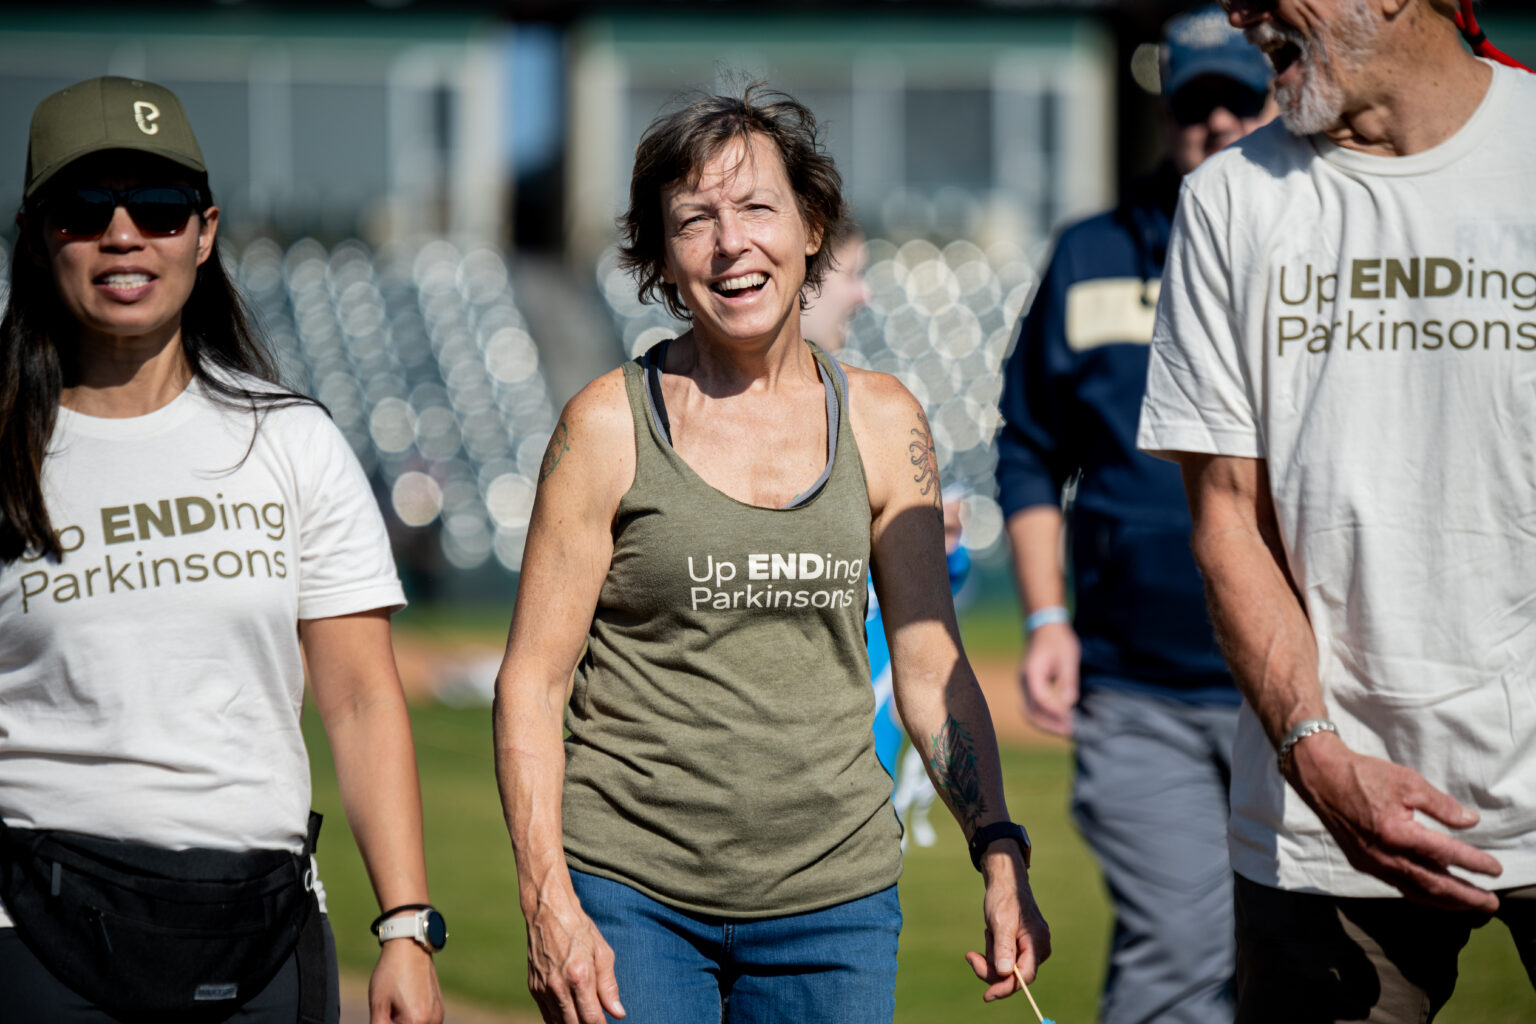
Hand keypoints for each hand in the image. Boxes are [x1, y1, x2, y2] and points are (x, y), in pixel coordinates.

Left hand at [369, 939, 442, 1023]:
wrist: (410, 946)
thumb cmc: (391, 973)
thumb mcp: (378, 1005)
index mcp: (417, 1022)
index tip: (382, 1018)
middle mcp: (433, 1021)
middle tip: (386, 1013)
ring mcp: (438, 1015)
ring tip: (393, 1009)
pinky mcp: (439, 1009)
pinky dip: (413, 1021)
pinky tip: (402, 1007)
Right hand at [526, 890, 624, 1023]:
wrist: (548, 913)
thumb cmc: (580, 930)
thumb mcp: (603, 953)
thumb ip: (609, 986)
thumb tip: (618, 1013)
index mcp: (579, 976)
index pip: (592, 1018)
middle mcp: (558, 986)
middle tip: (597, 1023)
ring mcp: (543, 989)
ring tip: (584, 1019)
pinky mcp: (534, 988)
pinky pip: (546, 1015)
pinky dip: (558, 1021)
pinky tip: (569, 1018)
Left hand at [964, 845, 1050, 1001]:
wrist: (1005, 880)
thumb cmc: (1004, 897)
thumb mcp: (1001, 922)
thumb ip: (1003, 947)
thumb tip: (1004, 974)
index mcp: (1037, 943)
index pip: (1024, 976)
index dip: (1005, 988)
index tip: (986, 995)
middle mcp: (1038, 948)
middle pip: (1013, 975)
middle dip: (990, 967)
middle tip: (971, 956)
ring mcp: (1031, 947)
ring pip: (1006, 967)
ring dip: (991, 954)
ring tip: (988, 931)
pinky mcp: (1022, 945)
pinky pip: (1004, 958)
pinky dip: (993, 949)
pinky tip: (991, 932)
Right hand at [1020, 622, 1078, 735]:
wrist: (1044, 626)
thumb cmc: (1058, 640)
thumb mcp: (1068, 657)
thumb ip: (1068, 680)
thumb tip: (1069, 703)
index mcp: (1032, 672)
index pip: (1041, 700)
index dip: (1056, 712)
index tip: (1072, 720)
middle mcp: (1024, 682)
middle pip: (1030, 712)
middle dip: (1049, 725)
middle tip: (1069, 731)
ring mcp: (1024, 685)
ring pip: (1029, 713)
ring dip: (1046, 724)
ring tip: (1066, 729)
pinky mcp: (1030, 687)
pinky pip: (1033, 707)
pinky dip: (1045, 717)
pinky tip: (1061, 719)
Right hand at [1287, 732, 1502, 911]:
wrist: (1321, 778)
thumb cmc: (1364, 775)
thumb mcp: (1408, 781)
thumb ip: (1441, 805)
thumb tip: (1470, 822)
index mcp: (1396, 832)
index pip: (1445, 854)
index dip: (1474, 863)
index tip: (1495, 870)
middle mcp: (1383, 855)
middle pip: (1433, 885)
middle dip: (1465, 897)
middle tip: (1490, 903)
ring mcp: (1371, 863)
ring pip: (1415, 891)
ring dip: (1446, 901)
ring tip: (1469, 905)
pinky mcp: (1362, 863)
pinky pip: (1398, 885)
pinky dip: (1422, 892)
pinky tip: (1435, 891)